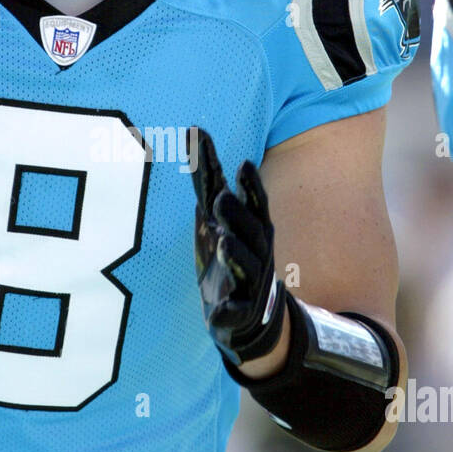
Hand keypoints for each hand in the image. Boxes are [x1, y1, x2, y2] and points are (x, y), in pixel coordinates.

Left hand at [190, 127, 285, 366]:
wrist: (250, 319)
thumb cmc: (230, 257)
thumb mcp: (216, 218)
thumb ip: (207, 181)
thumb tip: (195, 132)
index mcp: (253, 228)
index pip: (253, 202)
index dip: (250, 184)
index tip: (242, 163)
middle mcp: (257, 252)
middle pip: (250, 231)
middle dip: (238, 214)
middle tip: (221, 198)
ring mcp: (250, 284)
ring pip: (246, 267)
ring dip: (235, 255)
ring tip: (223, 242)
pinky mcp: (240, 313)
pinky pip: (237, 311)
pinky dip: (230, 309)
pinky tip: (220, 308)